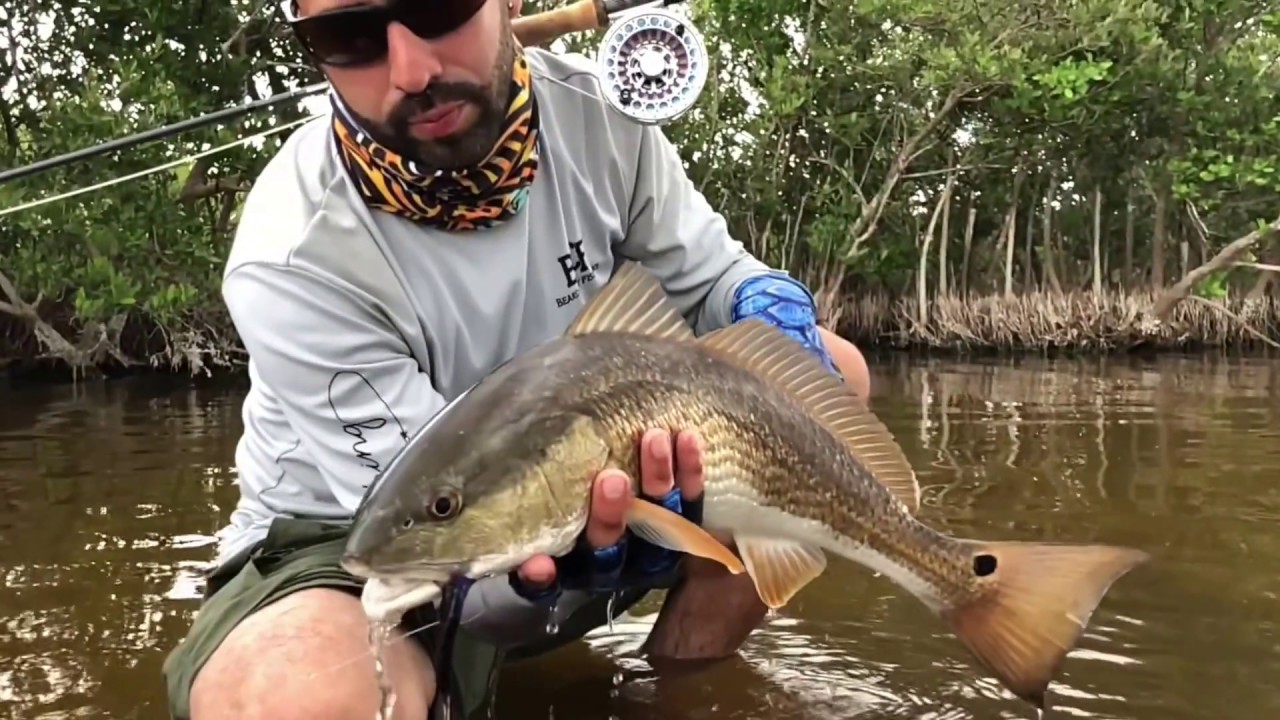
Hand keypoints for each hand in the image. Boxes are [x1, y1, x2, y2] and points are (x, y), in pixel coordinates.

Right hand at [508, 428, 705, 600]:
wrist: (619, 484)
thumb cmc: (565, 501)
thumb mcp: (544, 518)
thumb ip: (538, 545)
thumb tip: (534, 563)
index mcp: (578, 565)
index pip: (557, 576)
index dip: (547, 577)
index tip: (539, 563)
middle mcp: (619, 559)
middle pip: (613, 542)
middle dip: (611, 512)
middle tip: (611, 480)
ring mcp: (654, 538)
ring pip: (658, 513)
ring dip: (657, 476)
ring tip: (654, 439)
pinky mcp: (685, 517)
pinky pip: (691, 497)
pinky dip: (689, 468)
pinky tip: (686, 438)